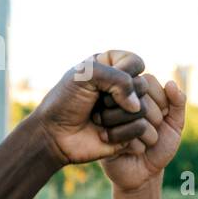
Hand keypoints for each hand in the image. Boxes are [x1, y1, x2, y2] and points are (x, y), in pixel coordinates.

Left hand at [30, 50, 157, 165]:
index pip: (136, 62)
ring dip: (113, 117)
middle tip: (96, 103)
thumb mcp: (85, 75)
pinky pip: (141, 128)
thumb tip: (137, 106)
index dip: (123, 72)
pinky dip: (118, 133)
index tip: (98, 82)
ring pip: (143, 109)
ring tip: (97, 119)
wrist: (54, 135)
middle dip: (113, 98)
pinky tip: (103, 134)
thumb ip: (117, 78)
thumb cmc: (65, 102)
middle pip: (142, 86)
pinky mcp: (131, 132)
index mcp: (113, 66)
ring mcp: (129, 110)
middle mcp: (124, 87)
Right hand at [101, 75, 185, 192]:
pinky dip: (135, 144)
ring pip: (129, 112)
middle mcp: (120, 102)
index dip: (161, 100)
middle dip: (154, 118)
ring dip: (146, 133)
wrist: (144, 174)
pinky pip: (121, 132)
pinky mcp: (102, 133)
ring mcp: (108, 116)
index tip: (164, 117)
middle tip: (154, 133)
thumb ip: (178, 103)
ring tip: (146, 143)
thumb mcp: (175, 125)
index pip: (148, 80)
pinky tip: (135, 151)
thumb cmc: (160, 147)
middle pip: (138, 94)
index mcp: (138, 94)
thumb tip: (170, 83)